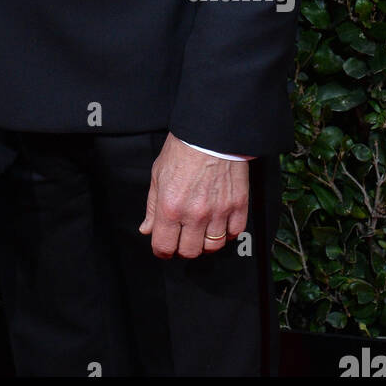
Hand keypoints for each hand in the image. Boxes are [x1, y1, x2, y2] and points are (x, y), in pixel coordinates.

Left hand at [138, 133, 248, 258]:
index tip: (163, 246)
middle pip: (190, 252)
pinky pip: (234, 233)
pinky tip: (219, 222)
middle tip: (183, 237)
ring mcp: (218, 212)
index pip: (164, 246)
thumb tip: (147, 229)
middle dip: (183, 248)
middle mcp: (194, 214)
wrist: (210, 133)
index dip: (162, 250)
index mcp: (170, 207)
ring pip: (213, 247)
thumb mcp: (157, 175)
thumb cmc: (181, 150)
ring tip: (201, 230)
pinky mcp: (238, 206)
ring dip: (206, 243)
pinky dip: (227, 232)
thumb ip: (152, 206)